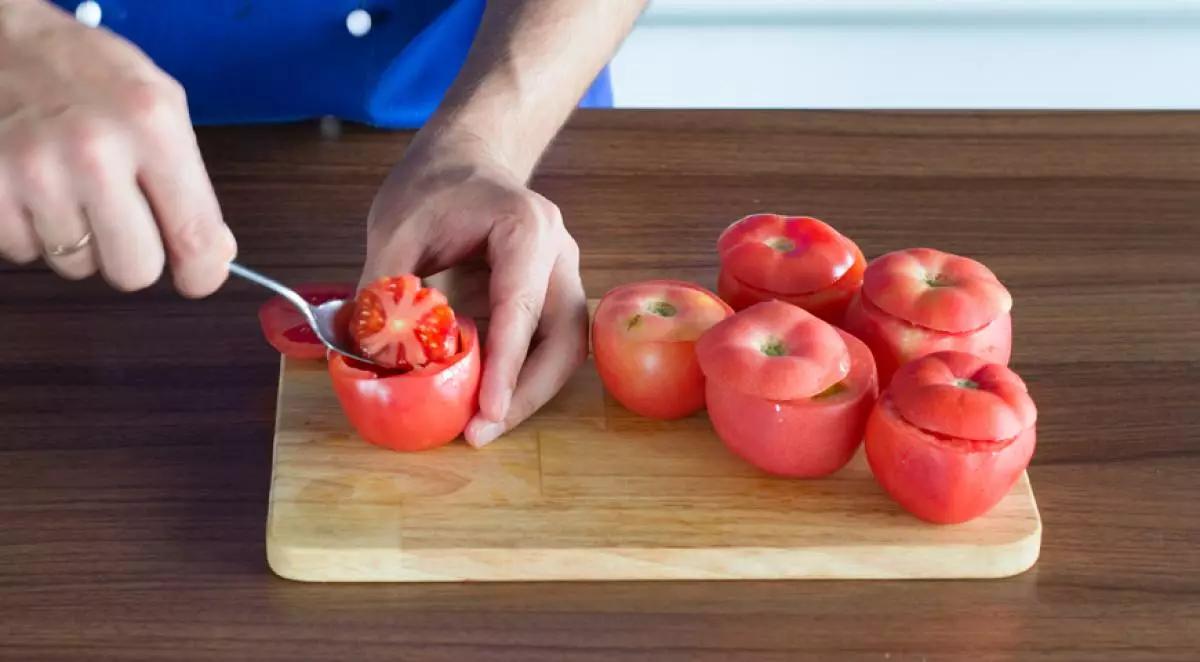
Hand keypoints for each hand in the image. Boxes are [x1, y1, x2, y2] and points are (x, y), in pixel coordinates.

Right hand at [0, 1, 234, 294]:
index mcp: (151, 126)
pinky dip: (32, 231)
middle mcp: (94, 151)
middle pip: (134, 270)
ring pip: (77, 266)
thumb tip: (214, 252)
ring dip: (79, 239)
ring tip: (70, 187)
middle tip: (124, 221)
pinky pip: (25, 252)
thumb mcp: (158, 104)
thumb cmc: (85, 72)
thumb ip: (191, 181)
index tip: (198, 277)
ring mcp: (34, 172)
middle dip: (134, 256)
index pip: (195, 235)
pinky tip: (35, 188)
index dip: (202, 272)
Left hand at [361, 131, 587, 447]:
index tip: (488, 412)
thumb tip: (372, 356)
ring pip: (563, 350)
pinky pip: (545, 347)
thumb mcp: (395, 227)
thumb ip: (385, 287)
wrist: (465, 159)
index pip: (522, 309)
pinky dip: (518, 378)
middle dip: (526, 393)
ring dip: (527, 393)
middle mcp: (559, 256)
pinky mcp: (549, 298)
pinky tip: (482, 398)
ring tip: (481, 426)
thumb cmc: (435, 186)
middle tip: (481, 431)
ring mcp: (561, 278)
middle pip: (562, 340)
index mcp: (527, 230)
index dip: (507, 366)